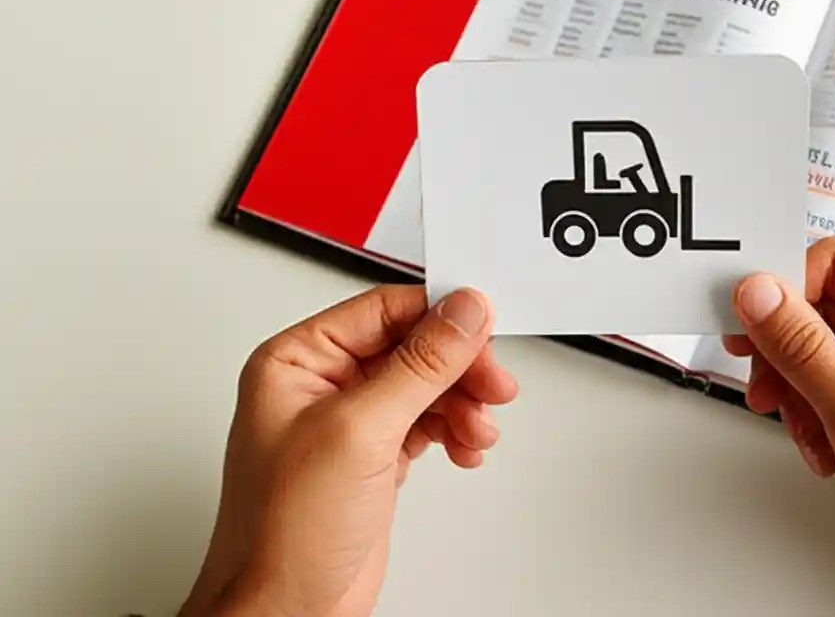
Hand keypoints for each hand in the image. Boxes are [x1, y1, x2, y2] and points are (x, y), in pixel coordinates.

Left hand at [180, 286, 516, 616]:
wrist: (285, 613)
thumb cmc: (280, 534)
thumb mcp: (359, 432)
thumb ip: (419, 365)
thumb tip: (463, 313)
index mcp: (297, 362)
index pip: (382, 310)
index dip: (438, 313)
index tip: (485, 323)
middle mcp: (321, 387)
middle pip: (412, 347)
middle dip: (458, 367)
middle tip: (493, 385)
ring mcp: (349, 425)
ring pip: (426, 386)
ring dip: (462, 403)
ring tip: (478, 430)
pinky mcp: (374, 458)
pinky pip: (427, 423)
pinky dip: (455, 431)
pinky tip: (465, 448)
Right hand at [724, 238, 834, 616]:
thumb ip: (802, 348)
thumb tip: (759, 293)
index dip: (785, 290)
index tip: (748, 324)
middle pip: (822, 308)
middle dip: (787, 353)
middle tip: (765, 386)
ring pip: (820, 350)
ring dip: (798, 391)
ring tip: (806, 430)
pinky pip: (832, 385)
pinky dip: (815, 414)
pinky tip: (824, 448)